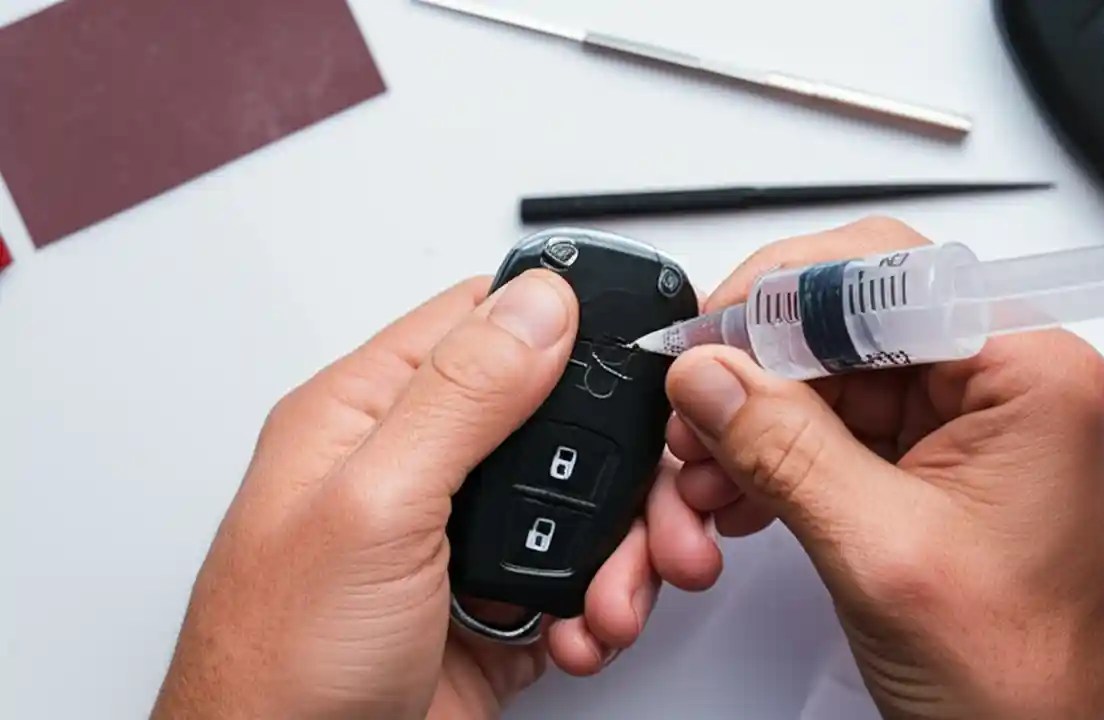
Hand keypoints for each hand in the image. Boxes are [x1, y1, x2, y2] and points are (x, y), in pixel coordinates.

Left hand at [152, 272, 720, 719]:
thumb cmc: (278, 664)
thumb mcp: (374, 506)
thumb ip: (460, 398)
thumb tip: (539, 302)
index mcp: (368, 416)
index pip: (481, 324)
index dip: (564, 326)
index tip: (634, 355)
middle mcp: (414, 471)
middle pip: (552, 422)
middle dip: (617, 464)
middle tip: (658, 502)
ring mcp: (455, 544)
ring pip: (575, 508)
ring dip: (618, 550)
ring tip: (615, 594)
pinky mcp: (490, 611)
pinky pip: (574, 584)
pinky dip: (598, 609)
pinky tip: (581, 631)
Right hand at [664, 219, 1103, 719]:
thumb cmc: (1018, 676)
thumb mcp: (879, 551)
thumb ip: (782, 447)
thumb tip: (707, 374)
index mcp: (1030, 376)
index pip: (887, 272)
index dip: (781, 297)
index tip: (708, 338)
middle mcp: (1004, 384)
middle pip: (847, 318)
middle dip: (758, 368)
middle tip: (696, 405)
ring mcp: (966, 423)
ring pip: (827, 375)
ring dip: (754, 420)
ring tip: (709, 474)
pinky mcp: (931, 462)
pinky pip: (832, 426)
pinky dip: (774, 455)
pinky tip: (739, 494)